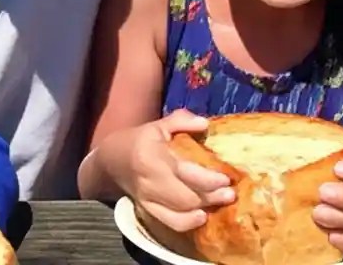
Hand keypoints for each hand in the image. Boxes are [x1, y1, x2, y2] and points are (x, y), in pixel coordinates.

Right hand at [110, 109, 234, 231]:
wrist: (112, 161)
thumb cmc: (140, 140)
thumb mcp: (158, 125)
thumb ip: (181, 120)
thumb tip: (205, 123)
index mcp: (152, 157)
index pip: (184, 172)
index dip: (208, 179)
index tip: (227, 178)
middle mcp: (149, 182)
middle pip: (185, 196)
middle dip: (212, 197)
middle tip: (231, 193)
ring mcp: (147, 199)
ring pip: (180, 211)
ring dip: (205, 209)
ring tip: (223, 202)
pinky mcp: (148, 211)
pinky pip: (170, 222)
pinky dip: (188, 222)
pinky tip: (203, 216)